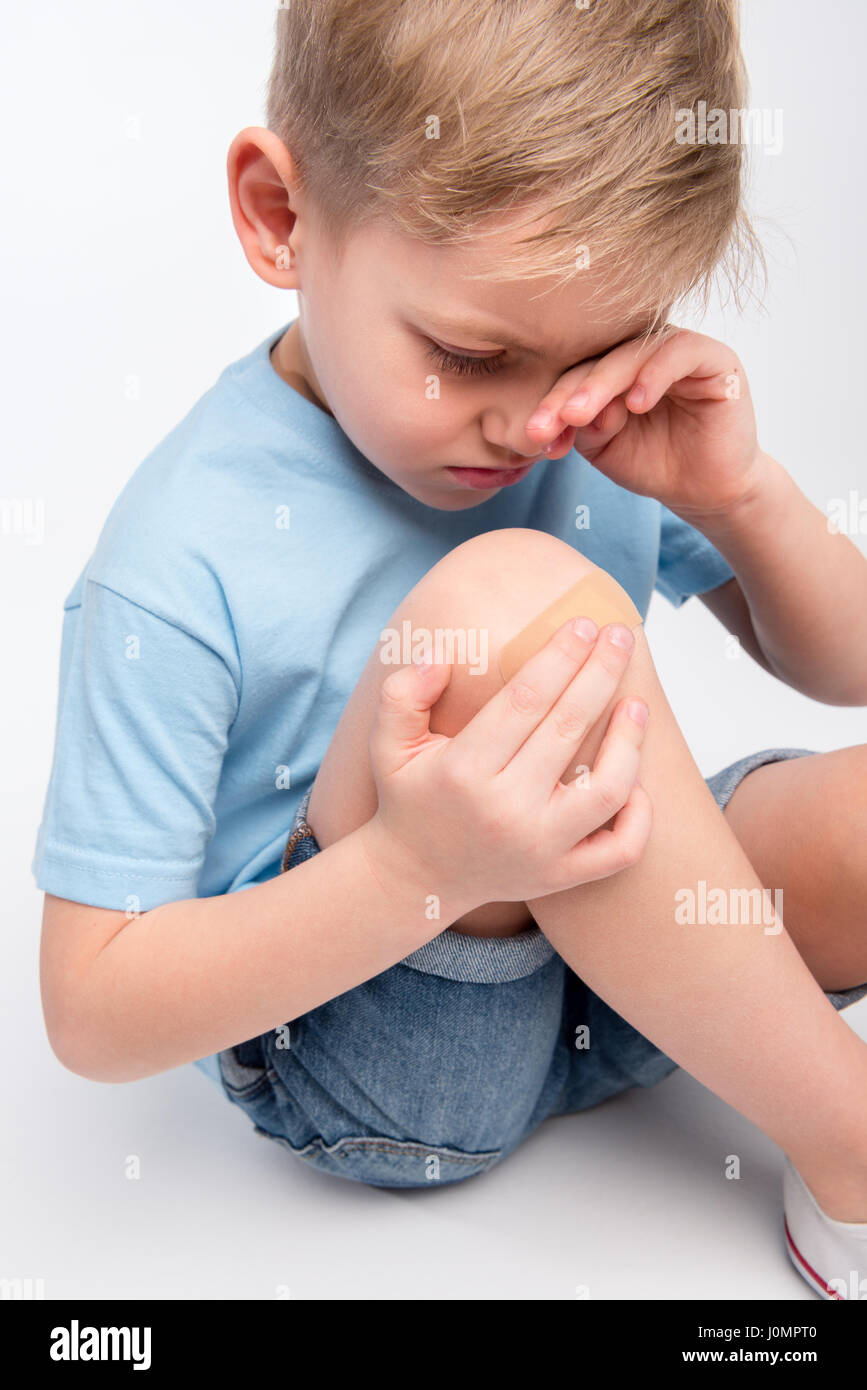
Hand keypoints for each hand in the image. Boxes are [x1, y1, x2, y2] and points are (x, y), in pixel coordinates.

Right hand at [361, 618, 651, 917]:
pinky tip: (637, 779)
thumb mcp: (387, 745)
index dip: (559, 656)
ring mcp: (538, 850)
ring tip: (635, 704)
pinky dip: (639, 817)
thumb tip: (441, 654)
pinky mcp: (560, 877)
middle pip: (568, 728)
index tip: (582, 624)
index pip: (526, 699)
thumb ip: (403, 693)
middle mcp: (505, 811)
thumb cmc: (410, 798)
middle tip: (620, 636)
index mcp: (463, 771)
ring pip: (607, 788)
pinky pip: (620, 849)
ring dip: (630, 741)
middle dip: (600, 673)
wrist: (415, 879)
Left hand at [524, 327, 769, 518]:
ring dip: (603, 383)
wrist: (706, 491)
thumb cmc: (654, 463)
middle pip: (600, 358)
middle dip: (572, 392)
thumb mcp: (603, 446)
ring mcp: (680, 350)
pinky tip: (636, 404)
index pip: (577, 371)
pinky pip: (680, 352)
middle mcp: (646, 350)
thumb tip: (567, 410)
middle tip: (555, 421)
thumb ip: (581, 423)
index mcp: (615, 366)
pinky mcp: (715, 358)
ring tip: (582, 416)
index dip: (553, 400)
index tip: (535, 435)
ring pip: (633, 352)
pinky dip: (654, 375)